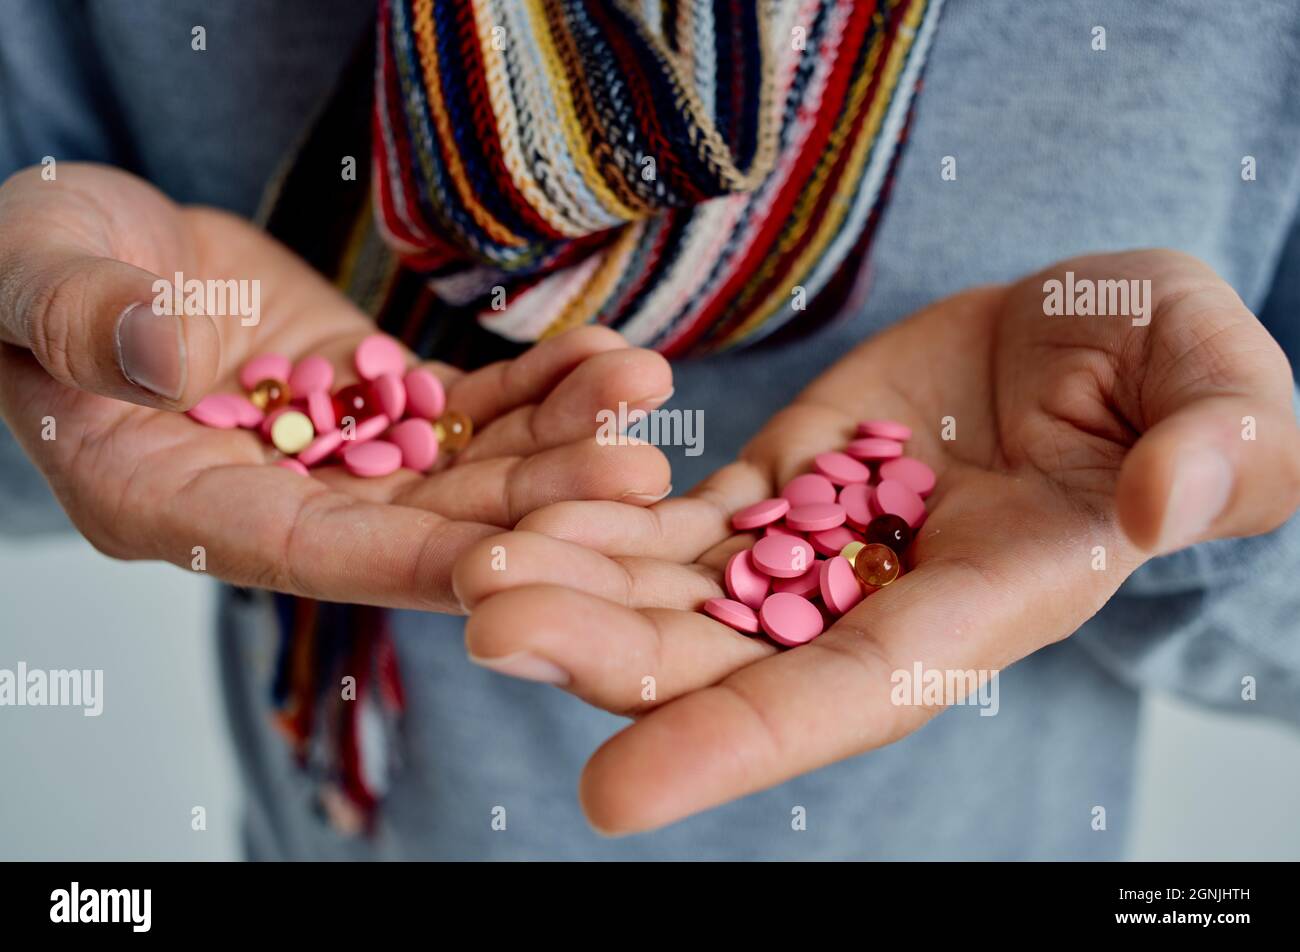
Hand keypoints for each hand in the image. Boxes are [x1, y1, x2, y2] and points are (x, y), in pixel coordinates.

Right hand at [0, 164, 671, 609]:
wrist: (91, 238)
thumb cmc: (28, 268)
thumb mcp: (33, 284)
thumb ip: (88, 327)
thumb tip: (167, 358)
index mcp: (178, 506)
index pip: (307, 553)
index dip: (409, 562)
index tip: (514, 561)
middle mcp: (272, 499)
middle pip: (416, 523)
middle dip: (527, 506)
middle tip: (637, 474)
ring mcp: (334, 452)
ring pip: (459, 467)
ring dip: (556, 441)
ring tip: (646, 398)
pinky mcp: (375, 398)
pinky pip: (464, 407)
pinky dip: (533, 391)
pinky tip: (605, 364)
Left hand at [453, 249, 1299, 831]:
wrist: (1094, 329)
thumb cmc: (1178, 366)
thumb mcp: (1227, 391)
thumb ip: (1217, 447)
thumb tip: (1161, 503)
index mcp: (991, 605)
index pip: (853, 694)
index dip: (738, 744)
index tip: (611, 793)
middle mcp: (885, 599)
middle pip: (731, 654)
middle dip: (611, 654)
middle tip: (487, 626)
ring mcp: (822, 542)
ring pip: (685, 590)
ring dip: (581, 586)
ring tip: (477, 568)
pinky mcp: (784, 482)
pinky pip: (683, 518)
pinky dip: (609, 519)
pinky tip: (531, 508)